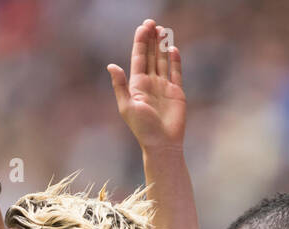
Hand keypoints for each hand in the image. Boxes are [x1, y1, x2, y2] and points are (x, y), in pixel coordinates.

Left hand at [107, 19, 185, 150]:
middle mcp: (150, 83)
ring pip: (163, 61)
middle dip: (151, 39)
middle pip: (151, 56)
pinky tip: (173, 48)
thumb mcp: (127, 106)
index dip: (141, 41)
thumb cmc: (142, 128)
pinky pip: (176, 73)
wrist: (162, 144)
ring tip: (163, 30)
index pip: (139, 57)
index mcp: (137, 84)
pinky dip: (175, 61)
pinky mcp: (177, 93)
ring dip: (162, 46)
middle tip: (152, 23)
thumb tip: (111, 65)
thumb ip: (120, 85)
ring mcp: (164, 87)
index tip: (143, 27)